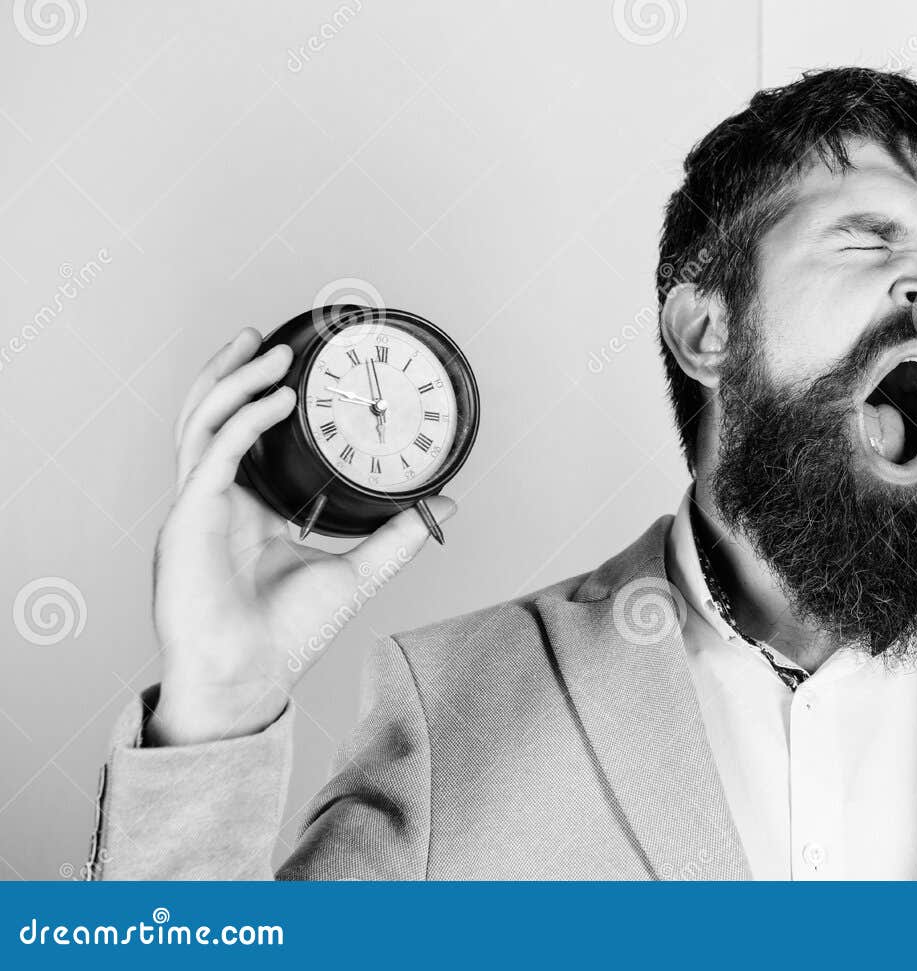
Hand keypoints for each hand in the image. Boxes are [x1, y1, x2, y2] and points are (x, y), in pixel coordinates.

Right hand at [147, 329, 457, 745]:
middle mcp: (214, 501)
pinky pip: (213, 454)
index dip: (258, 397)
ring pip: (202, 423)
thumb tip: (445, 503)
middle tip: (266, 336)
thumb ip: (397, 534)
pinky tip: (275, 400)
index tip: (291, 366)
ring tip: (271, 350)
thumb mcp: (357, 571)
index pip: (243, 437)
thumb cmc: (287, 636)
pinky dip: (244, 421)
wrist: (250, 677)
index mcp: (244, 509)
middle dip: (233, 372)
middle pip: (211, 417)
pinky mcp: (188, 519)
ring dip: (234, 381)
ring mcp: (196, 508)